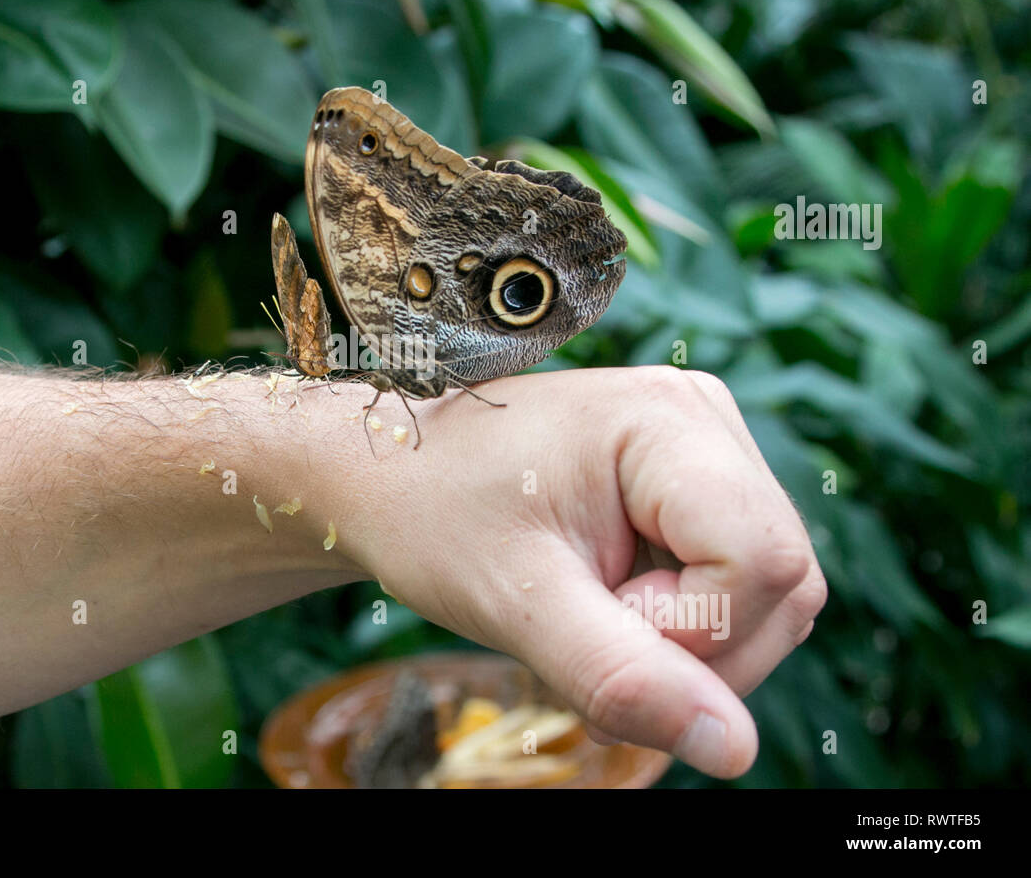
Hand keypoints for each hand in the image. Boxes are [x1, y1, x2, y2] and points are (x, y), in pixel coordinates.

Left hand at [313, 366, 827, 778]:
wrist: (388, 475)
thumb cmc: (434, 518)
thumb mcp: (517, 605)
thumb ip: (624, 675)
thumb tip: (736, 748)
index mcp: (666, 421)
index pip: (762, 563)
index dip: (691, 631)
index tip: (590, 619)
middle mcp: (703, 420)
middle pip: (779, 582)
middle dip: (691, 648)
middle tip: (581, 634)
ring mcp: (704, 446)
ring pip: (766, 591)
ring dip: (685, 643)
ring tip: (587, 624)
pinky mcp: (692, 479)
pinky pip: (734, 578)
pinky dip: (680, 622)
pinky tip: (608, 610)